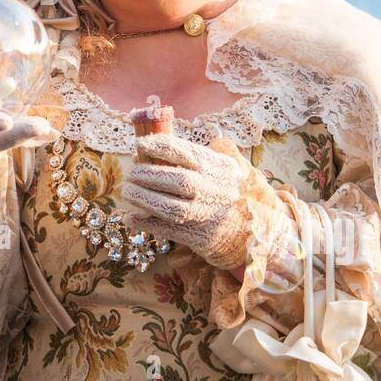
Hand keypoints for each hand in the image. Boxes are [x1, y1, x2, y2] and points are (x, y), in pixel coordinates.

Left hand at [121, 135, 255, 269]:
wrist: (253, 227)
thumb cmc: (230, 190)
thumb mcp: (227, 164)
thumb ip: (203, 151)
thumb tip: (160, 144)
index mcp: (217, 167)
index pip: (185, 152)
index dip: (159, 146)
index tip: (139, 144)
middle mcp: (213, 190)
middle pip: (178, 181)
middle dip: (149, 175)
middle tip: (131, 173)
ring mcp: (206, 214)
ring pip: (172, 208)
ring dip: (144, 199)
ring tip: (127, 192)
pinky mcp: (200, 236)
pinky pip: (169, 231)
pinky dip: (147, 224)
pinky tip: (130, 218)